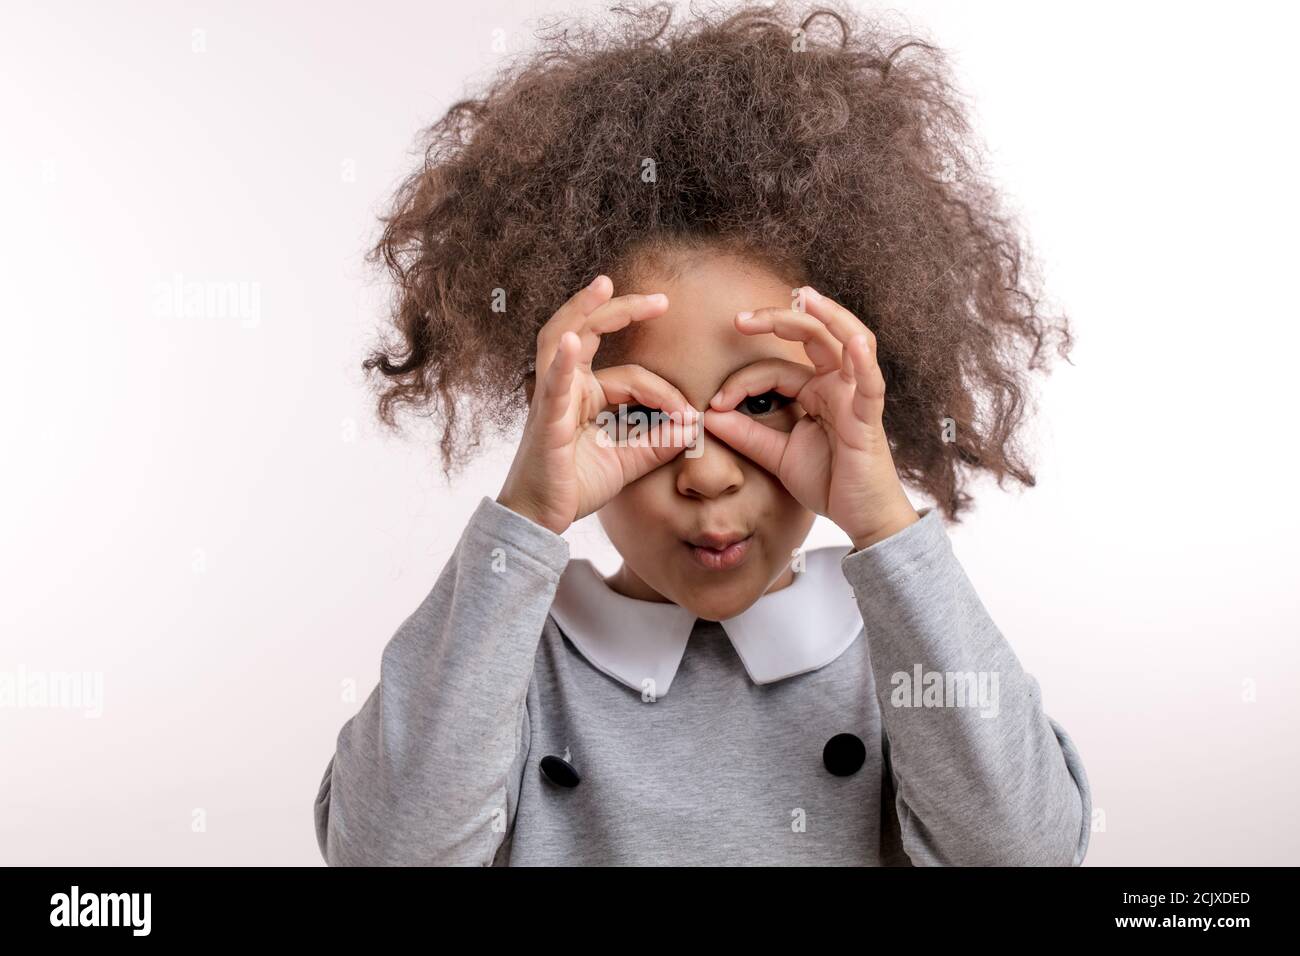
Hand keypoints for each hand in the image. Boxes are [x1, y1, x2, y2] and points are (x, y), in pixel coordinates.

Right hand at [496, 275, 698, 534]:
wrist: (540, 518)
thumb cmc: (575, 485)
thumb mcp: (629, 460)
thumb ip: (659, 441)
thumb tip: (694, 425)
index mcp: (585, 394)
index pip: (633, 375)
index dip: (666, 392)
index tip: (691, 415)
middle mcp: (566, 386)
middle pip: (590, 331)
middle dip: (622, 309)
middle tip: (661, 300)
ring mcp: (551, 398)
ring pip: (564, 340)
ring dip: (584, 311)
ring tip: (604, 286)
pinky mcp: (545, 420)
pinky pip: (553, 385)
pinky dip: (563, 362)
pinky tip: (576, 341)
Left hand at [701, 286, 917, 549]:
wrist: (860, 518)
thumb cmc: (827, 482)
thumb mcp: (776, 455)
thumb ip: (746, 435)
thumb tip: (709, 415)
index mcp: (817, 392)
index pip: (776, 370)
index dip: (742, 383)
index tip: (715, 406)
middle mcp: (838, 386)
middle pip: (813, 337)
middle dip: (779, 321)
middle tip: (741, 319)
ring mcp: (856, 398)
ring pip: (849, 343)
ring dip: (829, 317)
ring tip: (805, 298)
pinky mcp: (869, 419)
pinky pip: (870, 384)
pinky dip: (863, 361)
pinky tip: (852, 342)